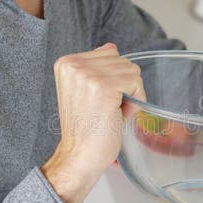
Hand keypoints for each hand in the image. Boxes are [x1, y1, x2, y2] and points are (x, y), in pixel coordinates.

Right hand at [40, 43, 144, 202]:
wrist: (79, 156)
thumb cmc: (86, 128)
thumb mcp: (84, 90)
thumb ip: (96, 67)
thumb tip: (111, 47)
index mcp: (66, 62)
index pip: (109, 53)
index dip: (113, 79)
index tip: (99, 100)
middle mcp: (73, 64)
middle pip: (122, 60)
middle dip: (123, 86)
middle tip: (106, 109)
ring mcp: (87, 74)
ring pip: (131, 70)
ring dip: (129, 95)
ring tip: (111, 113)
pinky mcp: (103, 87)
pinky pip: (136, 82)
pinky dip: (135, 102)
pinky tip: (118, 116)